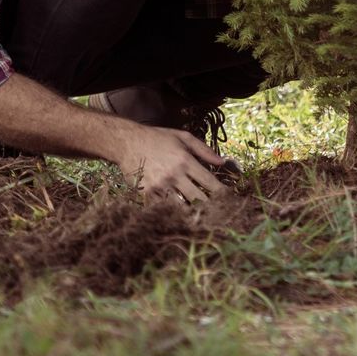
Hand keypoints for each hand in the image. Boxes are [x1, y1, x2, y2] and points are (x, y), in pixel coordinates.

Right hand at [114, 124, 232, 204]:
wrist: (127, 142)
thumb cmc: (158, 138)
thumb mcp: (183, 137)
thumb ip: (204, 150)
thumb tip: (223, 162)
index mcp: (185, 160)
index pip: (209, 181)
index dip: (221, 192)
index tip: (229, 199)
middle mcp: (174, 175)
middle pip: (198, 198)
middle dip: (210, 207)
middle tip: (218, 213)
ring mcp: (159, 186)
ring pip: (181, 206)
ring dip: (192, 212)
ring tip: (202, 217)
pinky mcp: (146, 194)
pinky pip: (163, 207)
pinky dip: (173, 212)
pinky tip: (180, 215)